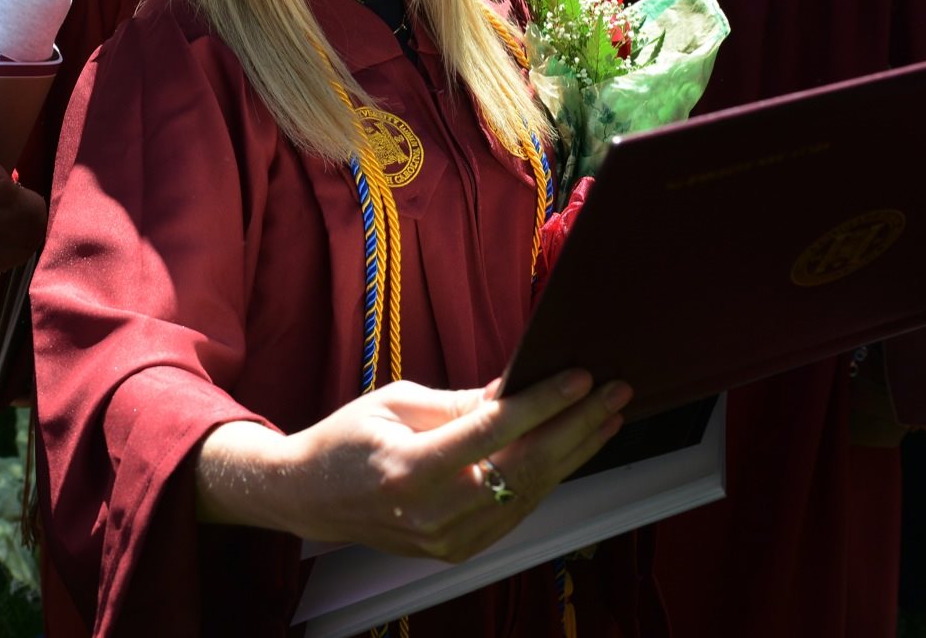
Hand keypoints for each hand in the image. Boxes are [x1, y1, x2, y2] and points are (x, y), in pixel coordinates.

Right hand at [199, 369, 628, 562]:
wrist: (312, 497)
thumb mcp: (395, 403)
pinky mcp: (458, 550)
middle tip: (613, 393)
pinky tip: (571, 450)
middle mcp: (433, 513)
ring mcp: (448, 539)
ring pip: (529, 493)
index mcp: (410, 470)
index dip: (542, 403)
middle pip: (524, 466)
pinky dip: (547, 479)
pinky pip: (515, 512)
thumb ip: (459, 404)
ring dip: (574, 453)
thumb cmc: (348, 439)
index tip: (579, 377)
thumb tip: (516, 388)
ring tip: (607, 418)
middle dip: (576, 426)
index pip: (493, 432)